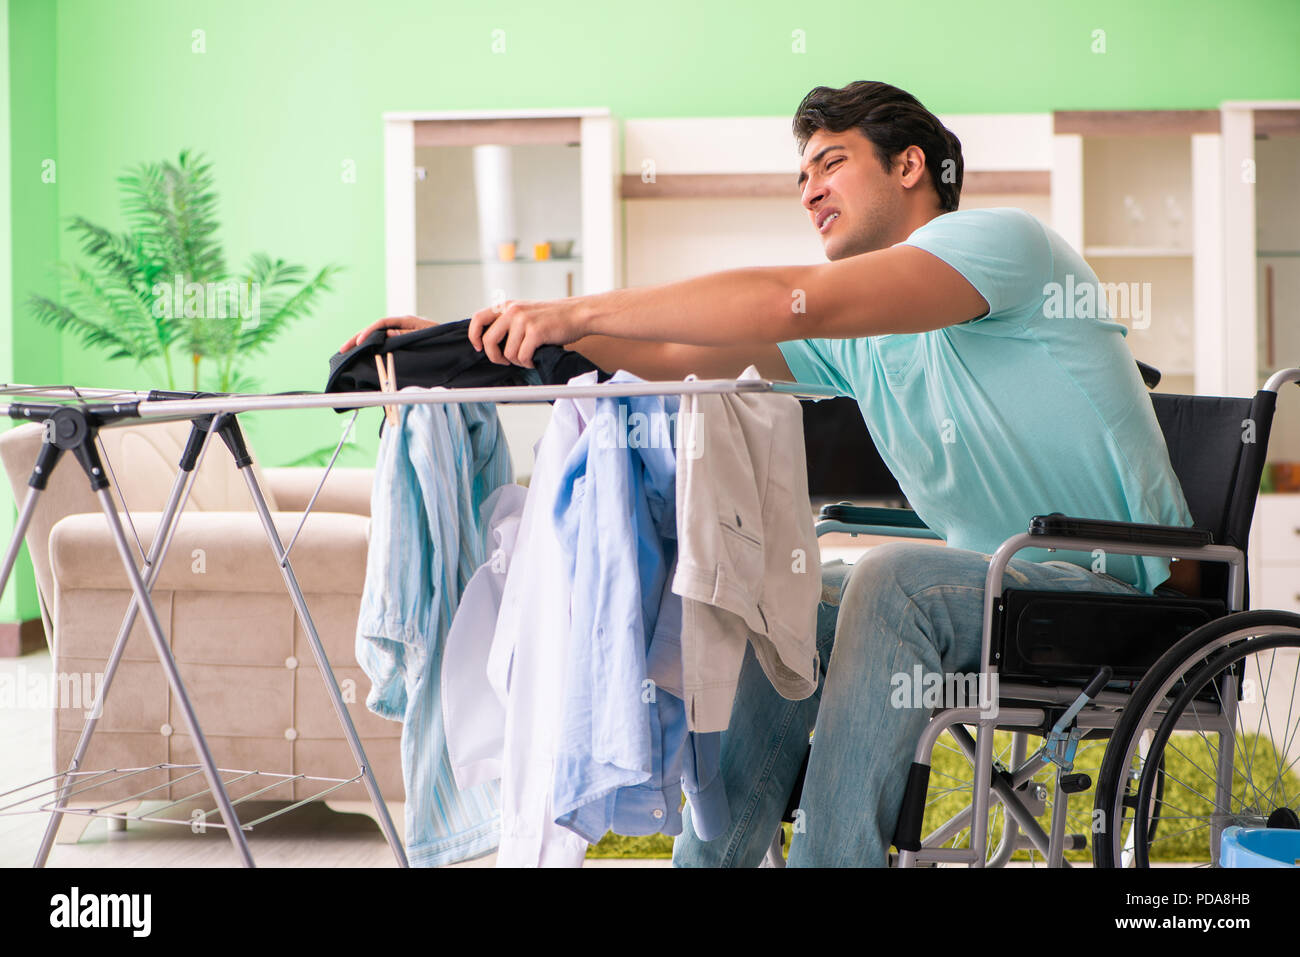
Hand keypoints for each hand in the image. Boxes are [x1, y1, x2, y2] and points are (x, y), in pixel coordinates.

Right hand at [338, 315, 434, 352]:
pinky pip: (382, 341)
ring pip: (376, 335)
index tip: (359, 343)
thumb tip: (387, 334)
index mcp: (406, 321)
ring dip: (361, 343)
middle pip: (374, 329)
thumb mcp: (425, 336)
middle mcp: (400, 324)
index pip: (381, 324)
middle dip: (357, 338)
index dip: (369, 333)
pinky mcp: (400, 338)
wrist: (454, 340)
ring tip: (346, 352)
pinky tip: (362, 354)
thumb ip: (406, 335)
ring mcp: (399, 331)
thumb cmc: (441, 337)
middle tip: (343, 349)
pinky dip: (371, 347)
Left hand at [468, 298, 586, 366]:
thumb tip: (493, 343)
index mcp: (508, 306)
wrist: (578, 313)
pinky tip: (535, 358)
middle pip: (488, 340)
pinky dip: (528, 363)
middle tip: (505, 361)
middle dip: (495, 356)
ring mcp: (524, 321)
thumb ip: (510, 321)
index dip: (474, 336)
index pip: (478, 318)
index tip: (480, 347)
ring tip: (528, 358)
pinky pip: (523, 356)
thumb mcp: (526, 311)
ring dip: (517, 361)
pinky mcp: (536, 332)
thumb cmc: (554, 317)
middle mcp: (513, 311)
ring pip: (508, 353)